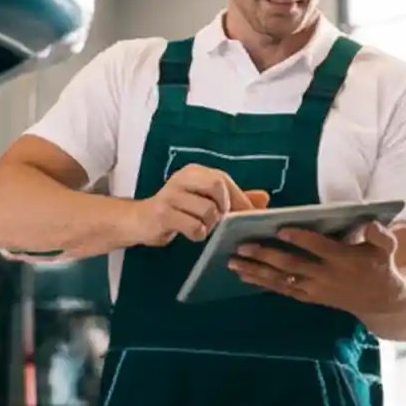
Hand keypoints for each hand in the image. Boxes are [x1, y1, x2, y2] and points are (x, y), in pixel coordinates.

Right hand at [131, 164, 264, 245]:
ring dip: (211, 225)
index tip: (246, 215)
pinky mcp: (163, 215)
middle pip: (216, 186)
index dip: (238, 198)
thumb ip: (234, 199)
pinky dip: (198, 234)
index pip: (223, 179)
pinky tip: (191, 233)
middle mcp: (182, 178)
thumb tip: (265, 199)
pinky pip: (193, 226)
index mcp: (194, 171)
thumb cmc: (178, 210)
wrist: (140, 221)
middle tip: (221, 220)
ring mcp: (170, 196)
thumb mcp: (205, 200)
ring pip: (208, 210)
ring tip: (203, 227)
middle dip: (225, 207)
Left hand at [228, 221, 405, 318]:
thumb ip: (381, 236)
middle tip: (242, 246)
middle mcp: (326, 276)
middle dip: (266, 255)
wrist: (381, 301)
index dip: (301, 239)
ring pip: (281, 280)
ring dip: (256, 271)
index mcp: (345, 260)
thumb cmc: (380, 265)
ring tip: (232, 261)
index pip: (319, 248)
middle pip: (292, 265)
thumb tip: (371, 224)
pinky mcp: (309, 297)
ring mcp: (315, 289)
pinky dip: (262, 283)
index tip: (280, 229)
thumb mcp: (387, 248)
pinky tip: (243, 275)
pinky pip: (282, 290)